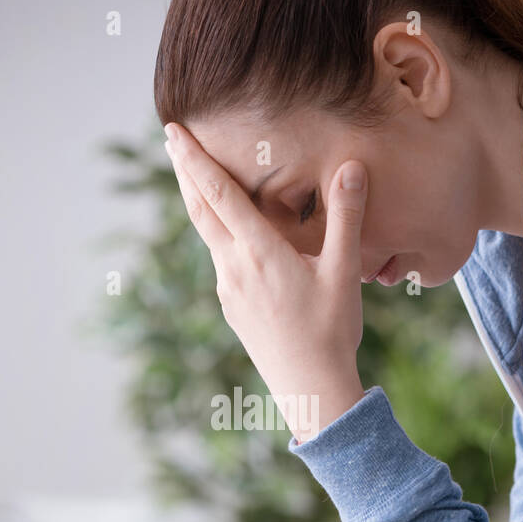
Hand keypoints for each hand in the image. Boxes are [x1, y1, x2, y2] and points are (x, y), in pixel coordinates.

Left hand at [163, 122, 367, 441]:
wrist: (310, 389)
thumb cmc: (331, 330)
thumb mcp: (344, 270)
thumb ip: (346, 215)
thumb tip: (352, 166)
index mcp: (259, 252)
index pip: (218, 195)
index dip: (194, 160)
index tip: (172, 132)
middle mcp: (235, 267)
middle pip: (200, 210)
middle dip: (185, 172)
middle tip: (170, 140)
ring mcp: (229, 289)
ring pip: (208, 235)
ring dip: (199, 202)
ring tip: (195, 177)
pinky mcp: (233, 306)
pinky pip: (221, 259)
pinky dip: (218, 233)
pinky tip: (229, 231)